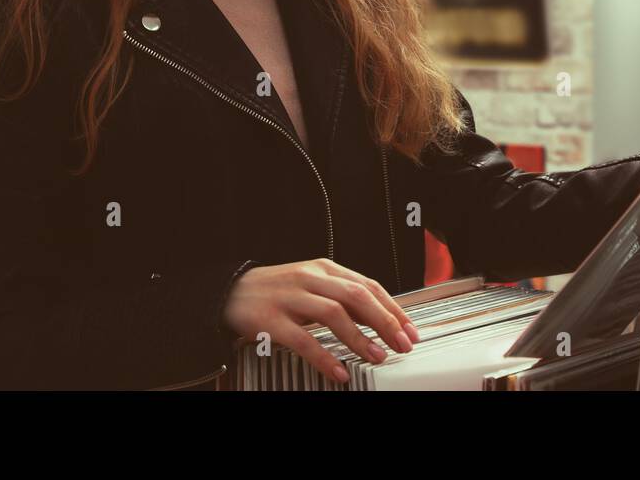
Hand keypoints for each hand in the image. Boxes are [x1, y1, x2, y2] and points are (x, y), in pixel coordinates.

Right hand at [220, 258, 418, 384]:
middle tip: (402, 343)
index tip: (409, 329)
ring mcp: (290, 298)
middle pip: (356, 296)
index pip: (367, 285)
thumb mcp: (311, 284)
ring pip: (333, 314)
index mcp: (324, 269)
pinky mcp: (271, 319)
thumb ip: (341, 296)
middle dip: (384, 321)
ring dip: (359, 337)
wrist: (230, 292)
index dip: (392, 308)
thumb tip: (378, 317)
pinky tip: (338, 370)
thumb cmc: (276, 290)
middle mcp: (310, 279)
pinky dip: (324, 356)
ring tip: (377, 356)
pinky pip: (302, 339)